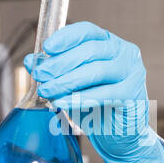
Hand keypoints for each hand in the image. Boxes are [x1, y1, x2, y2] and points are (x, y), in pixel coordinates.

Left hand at [24, 21, 163, 162]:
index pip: (87, 31)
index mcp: (109, 43)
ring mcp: (132, 72)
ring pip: (96, 71)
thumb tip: (30, 61)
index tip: (47, 48)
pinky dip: (79, 98)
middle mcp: (124, 53)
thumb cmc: (95, 103)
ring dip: (66, 81)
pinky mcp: (133, 94)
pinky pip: (103, 94)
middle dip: (60, 63)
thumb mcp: (71, 85)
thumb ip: (54, 71)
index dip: (66, 37)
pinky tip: (61, 103)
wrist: (118, 131)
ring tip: (46, 91)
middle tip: (40, 75)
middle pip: (90, 51)